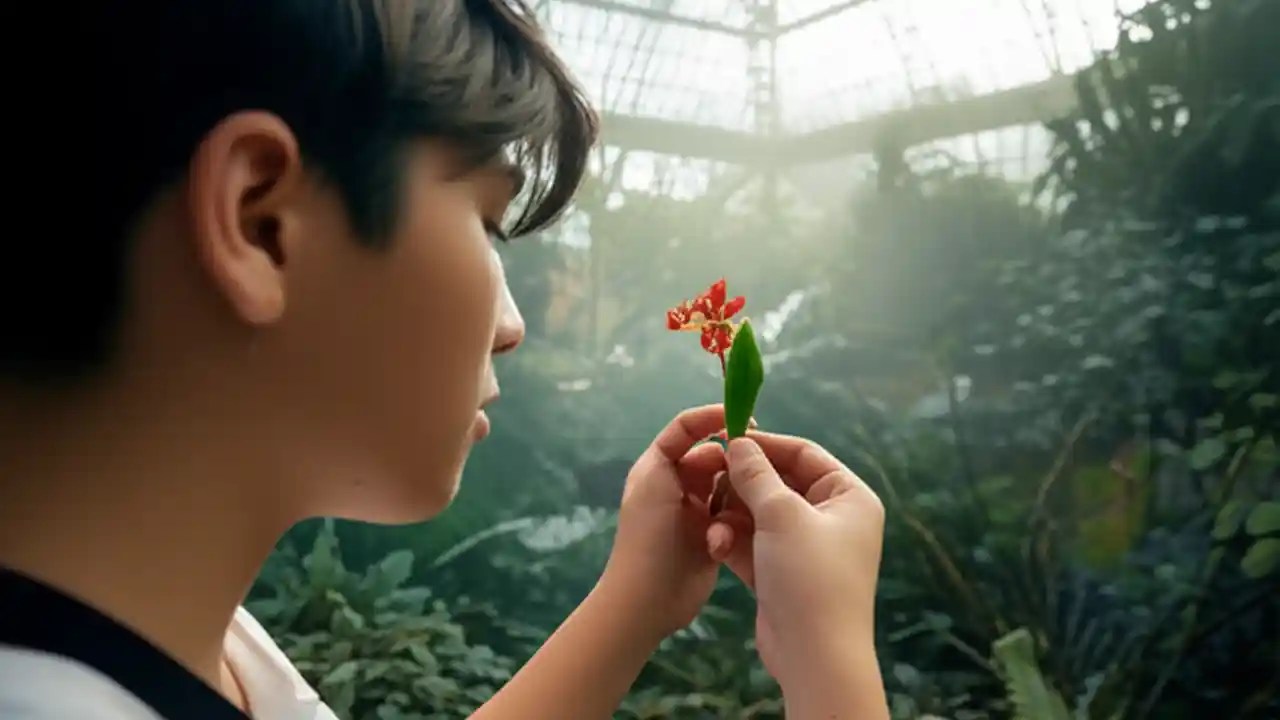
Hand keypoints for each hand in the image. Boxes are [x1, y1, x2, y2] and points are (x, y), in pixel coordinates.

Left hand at [598, 404, 731, 639]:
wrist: (647, 599)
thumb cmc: (648, 536)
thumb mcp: (656, 481)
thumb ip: (679, 451)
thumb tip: (716, 440)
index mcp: (659, 467)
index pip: (687, 429)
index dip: (713, 418)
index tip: (746, 420)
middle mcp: (678, 485)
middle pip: (716, 458)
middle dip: (732, 466)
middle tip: (754, 474)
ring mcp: (697, 512)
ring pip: (730, 489)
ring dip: (732, 503)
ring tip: (730, 519)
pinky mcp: (714, 537)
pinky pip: (735, 518)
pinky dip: (732, 527)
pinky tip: (724, 543)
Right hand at [714, 434, 886, 700]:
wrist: (814, 656)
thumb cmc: (810, 577)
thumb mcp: (781, 515)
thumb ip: (757, 474)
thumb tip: (739, 443)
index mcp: (849, 496)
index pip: (805, 454)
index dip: (766, 444)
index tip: (727, 438)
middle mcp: (833, 518)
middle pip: (780, 483)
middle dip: (743, 483)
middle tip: (709, 475)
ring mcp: (807, 547)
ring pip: (761, 514)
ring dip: (733, 515)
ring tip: (713, 520)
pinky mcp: (784, 572)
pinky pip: (754, 543)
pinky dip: (734, 541)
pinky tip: (715, 544)